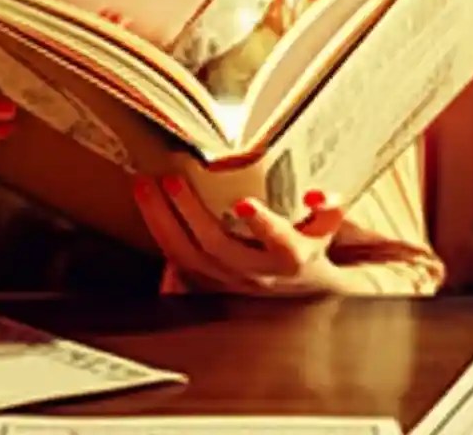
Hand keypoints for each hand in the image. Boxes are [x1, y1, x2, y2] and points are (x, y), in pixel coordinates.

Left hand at [133, 174, 346, 294]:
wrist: (299, 293)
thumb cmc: (309, 249)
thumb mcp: (328, 228)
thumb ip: (328, 208)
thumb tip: (316, 194)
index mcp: (290, 256)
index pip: (279, 242)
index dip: (262, 225)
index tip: (245, 204)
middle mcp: (255, 273)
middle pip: (217, 246)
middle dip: (190, 212)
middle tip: (171, 179)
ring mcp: (227, 282)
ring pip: (187, 255)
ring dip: (162, 220)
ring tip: (144, 186)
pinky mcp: (206, 284)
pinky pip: (174, 262)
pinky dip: (158, 235)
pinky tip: (144, 206)